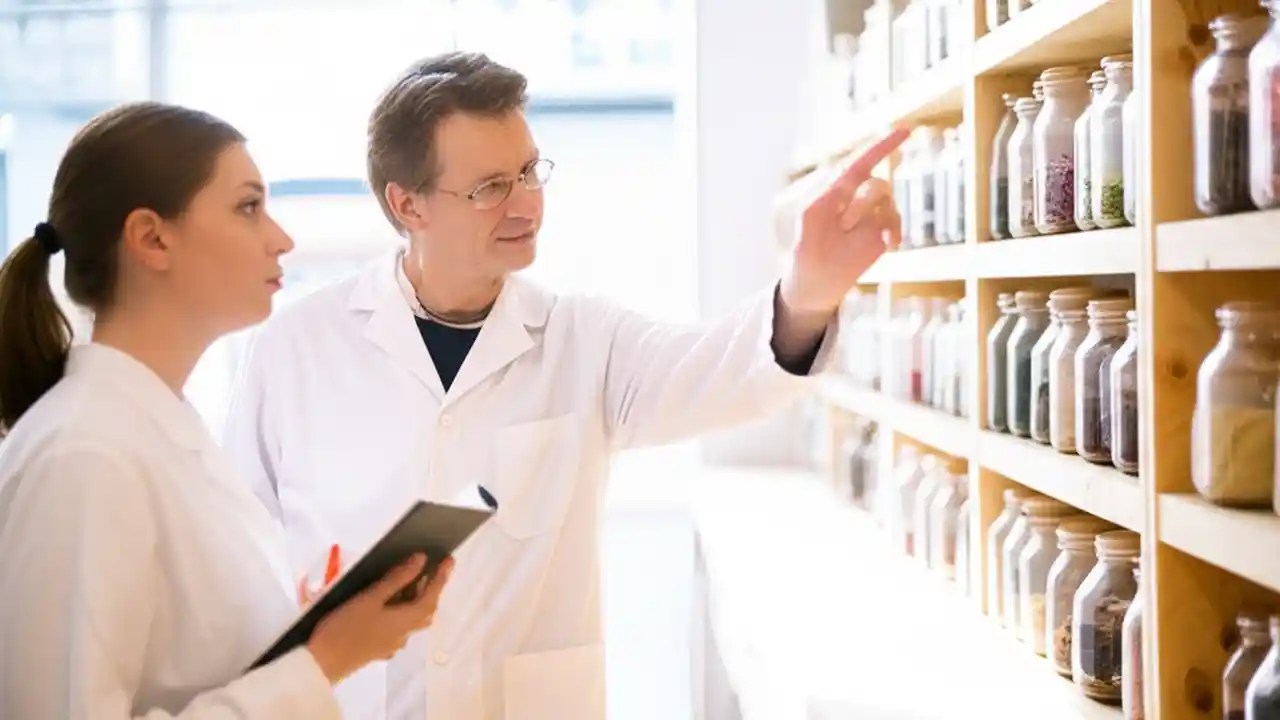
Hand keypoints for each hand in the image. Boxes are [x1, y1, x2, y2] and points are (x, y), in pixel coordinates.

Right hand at [306, 554, 454, 683]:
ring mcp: (391, 644)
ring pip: (411, 620)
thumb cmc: (345, 627)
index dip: (441, 578)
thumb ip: (397, 579)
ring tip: (409, 582)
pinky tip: (388, 605)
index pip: (431, 598)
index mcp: (405, 621)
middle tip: (431, 569)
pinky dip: (400, 612)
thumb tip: (421, 560)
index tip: (450, 560)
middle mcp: (403, 635)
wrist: (321, 663)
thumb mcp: (371, 597)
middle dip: (430, 590)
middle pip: (424, 611)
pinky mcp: (378, 649)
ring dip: (414, 601)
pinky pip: (398, 627)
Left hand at [780, 127, 910, 316]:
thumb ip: (828, 196)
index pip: (861, 163)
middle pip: (876, 185)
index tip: (906, 130)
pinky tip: (889, 244)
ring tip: (852, 236)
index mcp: (834, 191)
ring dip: (872, 218)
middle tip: (844, 226)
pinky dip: (895, 229)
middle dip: (861, 204)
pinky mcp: (881, 233)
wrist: (815, 285)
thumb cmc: (805, 251)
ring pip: (887, 201)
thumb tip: (850, 183)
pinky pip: (895, 220)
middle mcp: (855, 199)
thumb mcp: (809, 221)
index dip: (882, 146)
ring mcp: (870, 216)